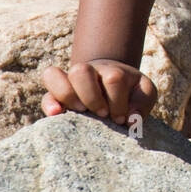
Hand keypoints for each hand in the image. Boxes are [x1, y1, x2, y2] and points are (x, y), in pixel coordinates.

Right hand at [40, 59, 158, 125]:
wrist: (114, 85)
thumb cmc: (131, 91)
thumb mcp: (145, 92)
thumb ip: (143, 102)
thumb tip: (131, 120)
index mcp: (112, 72)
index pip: (113, 79)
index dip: (117, 100)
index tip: (121, 118)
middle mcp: (88, 73)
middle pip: (80, 71)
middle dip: (91, 96)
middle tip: (102, 114)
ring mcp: (70, 83)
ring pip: (54, 75)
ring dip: (67, 95)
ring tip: (81, 112)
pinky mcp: (56, 97)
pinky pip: (45, 95)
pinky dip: (49, 104)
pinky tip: (57, 114)